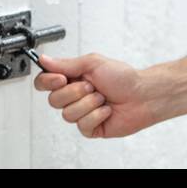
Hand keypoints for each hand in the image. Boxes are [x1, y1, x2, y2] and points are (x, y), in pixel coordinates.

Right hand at [34, 52, 158, 138]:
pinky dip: (97, 115)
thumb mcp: (92, 63)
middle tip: (92, 86)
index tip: (61, 78)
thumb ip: (66, 64)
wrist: (142, 95)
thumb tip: (44, 60)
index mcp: (72, 78)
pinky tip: (106, 110)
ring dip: (89, 104)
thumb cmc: (123, 77)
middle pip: (54, 100)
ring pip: (68, 114)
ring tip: (102, 98)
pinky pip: (82, 125)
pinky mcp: (90, 127)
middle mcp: (74, 96)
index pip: (44, 82)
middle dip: (75, 92)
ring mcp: (81, 113)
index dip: (48, 82)